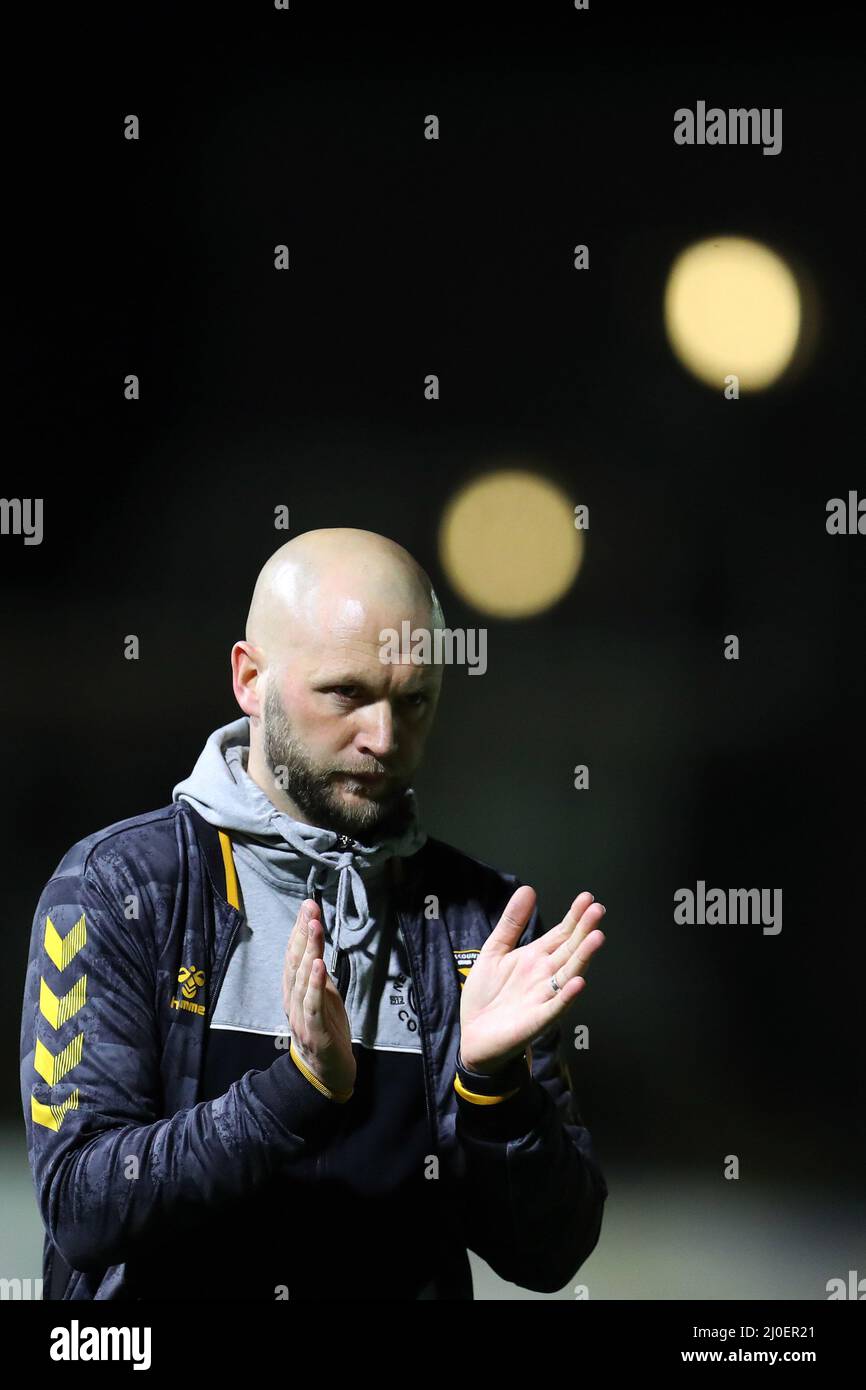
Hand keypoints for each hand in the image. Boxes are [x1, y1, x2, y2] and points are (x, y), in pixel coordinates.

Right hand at [282, 898, 356, 1095]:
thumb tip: (317, 943)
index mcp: (294, 990)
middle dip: (303, 933)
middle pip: (295, 961)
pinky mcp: (314, 1030)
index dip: (300, 929)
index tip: (308, 905)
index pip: (294, 954)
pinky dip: (315, 984)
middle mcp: (293, 999)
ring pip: (303, 978)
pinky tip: (319, 965)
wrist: (327, 1072)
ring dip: (309, 950)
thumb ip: (318, 972)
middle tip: (310, 907)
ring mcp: (301, 1015)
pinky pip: (313, 1004)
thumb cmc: (326, 1030)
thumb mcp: (323, 995)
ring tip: (315, 927)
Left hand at [459, 887, 605, 1072]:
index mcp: (535, 957)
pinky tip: (577, 983)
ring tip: (597, 937)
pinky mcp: (537, 1019)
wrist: (473, 1034)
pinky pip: (555, 1007)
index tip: (587, 898)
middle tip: (597, 909)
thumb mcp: (494, 951)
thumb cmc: (486, 996)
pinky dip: (566, 996)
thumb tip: (528, 889)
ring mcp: (544, 996)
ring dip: (583, 956)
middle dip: (584, 929)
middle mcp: (545, 975)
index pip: (561, 933)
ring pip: (569, 973)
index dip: (574, 916)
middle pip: (569, 949)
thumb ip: (511, 923)